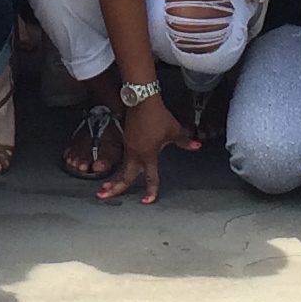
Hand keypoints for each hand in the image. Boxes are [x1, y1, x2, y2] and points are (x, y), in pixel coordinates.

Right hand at [99, 90, 194, 204]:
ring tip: (105, 187)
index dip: (150, 190)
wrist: (141, 100)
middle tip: (103, 196)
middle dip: (115, 187)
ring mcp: (128, 146)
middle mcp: (135, 153)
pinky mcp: (126, 139)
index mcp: (148, 155)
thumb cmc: (157, 115)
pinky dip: (119, 166)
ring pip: (121, 167)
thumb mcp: (173, 130)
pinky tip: (117, 169)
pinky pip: (122, 157)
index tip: (147, 201)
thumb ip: (184, 141)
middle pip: (125, 175)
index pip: (150, 177)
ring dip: (114, 178)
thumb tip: (197, 146)